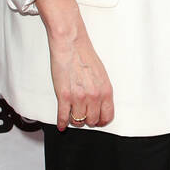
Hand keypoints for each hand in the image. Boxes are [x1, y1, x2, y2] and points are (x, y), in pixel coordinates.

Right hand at [36, 0, 113, 129]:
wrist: (70, 45)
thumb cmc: (84, 56)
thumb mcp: (101, 74)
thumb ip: (101, 91)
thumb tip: (99, 103)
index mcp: (105, 91)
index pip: (107, 116)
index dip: (102, 121)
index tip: (98, 121)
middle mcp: (94, 96)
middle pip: (92, 121)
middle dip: (88, 120)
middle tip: (84, 116)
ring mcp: (78, 98)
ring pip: (78, 121)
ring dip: (75, 120)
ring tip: (73, 115)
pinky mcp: (64, 96)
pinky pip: (63, 116)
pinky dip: (62, 123)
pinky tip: (62, 124)